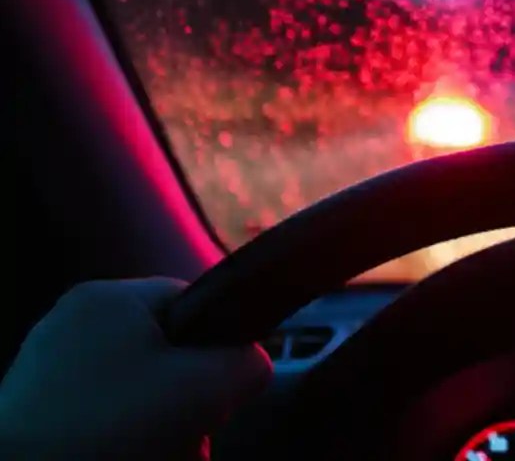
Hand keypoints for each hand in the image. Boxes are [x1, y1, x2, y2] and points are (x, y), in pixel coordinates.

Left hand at [0, 278, 271, 459]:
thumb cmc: (107, 426)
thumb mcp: (207, 386)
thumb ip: (248, 362)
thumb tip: (251, 367)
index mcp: (109, 298)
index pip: (192, 305)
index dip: (216, 349)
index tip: (215, 391)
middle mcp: (72, 323)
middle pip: (165, 355)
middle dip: (186, 399)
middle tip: (185, 431)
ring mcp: (47, 371)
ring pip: (136, 393)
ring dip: (158, 426)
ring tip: (155, 452)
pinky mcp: (35, 414)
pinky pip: (103, 421)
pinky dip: (122, 443)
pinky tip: (128, 458)